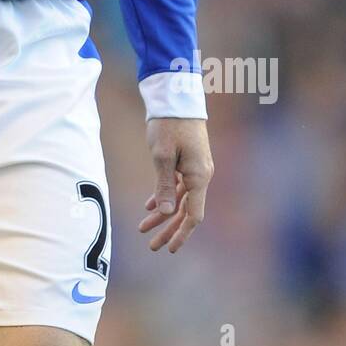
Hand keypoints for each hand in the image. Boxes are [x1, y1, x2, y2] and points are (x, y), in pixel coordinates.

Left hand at [139, 117, 213, 253]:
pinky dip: (164, 196)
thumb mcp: (162, 156)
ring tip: (144, 229)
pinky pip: (177, 185)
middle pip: (186, 210)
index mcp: (199, 177)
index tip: (170, 249)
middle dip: (169, 229)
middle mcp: (201, 175)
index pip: (193, 215)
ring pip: (180, 199)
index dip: (182, 234)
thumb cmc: (168, 125)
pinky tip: (150, 206)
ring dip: (163, 214)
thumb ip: (164, 185)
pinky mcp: (187, 161)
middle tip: (152, 246)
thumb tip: (166, 213)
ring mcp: (195, 168)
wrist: (176, 97)